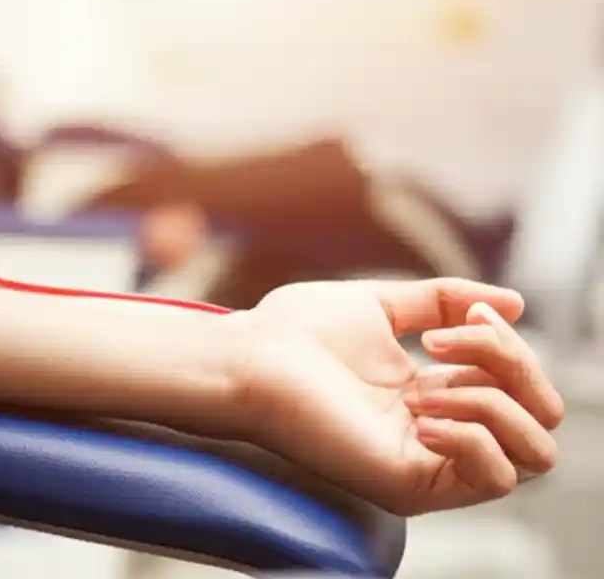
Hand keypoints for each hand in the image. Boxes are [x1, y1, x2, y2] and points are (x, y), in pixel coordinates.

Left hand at [227, 278, 563, 515]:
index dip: (506, 344)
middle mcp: (437, 433)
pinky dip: (476, 438)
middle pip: (539, 418)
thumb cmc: (294, 332)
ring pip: (533, 455)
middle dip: (514, 366)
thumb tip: (515, 302)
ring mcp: (426, 462)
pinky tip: (421, 414)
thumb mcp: (383, 302)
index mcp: (433, 394)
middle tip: (442, 342)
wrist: (245, 358)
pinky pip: (493, 479)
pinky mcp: (408, 485)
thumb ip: (447, 300)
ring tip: (424, 386)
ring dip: (494, 403)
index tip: (460, 319)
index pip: (518, 386)